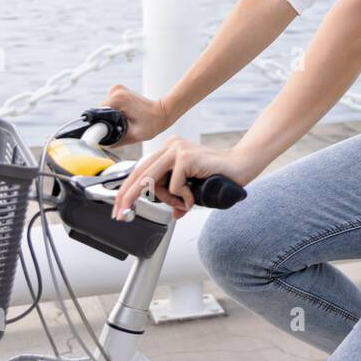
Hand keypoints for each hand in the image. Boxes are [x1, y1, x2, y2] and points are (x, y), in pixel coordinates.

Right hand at [99, 84, 171, 145]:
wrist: (163, 112)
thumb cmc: (153, 122)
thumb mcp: (134, 136)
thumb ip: (117, 141)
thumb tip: (102, 145)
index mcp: (118, 99)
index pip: (99, 113)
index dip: (101, 124)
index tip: (108, 131)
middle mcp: (117, 91)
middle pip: (102, 110)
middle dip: (107, 120)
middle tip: (120, 127)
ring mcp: (119, 89)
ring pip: (106, 107)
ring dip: (111, 116)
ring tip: (125, 122)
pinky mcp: (121, 91)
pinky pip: (111, 104)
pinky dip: (115, 111)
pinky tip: (126, 116)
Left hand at [110, 137, 256, 220]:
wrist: (242, 166)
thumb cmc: (218, 176)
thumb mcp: (190, 188)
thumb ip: (177, 196)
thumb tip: (172, 213)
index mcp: (168, 150)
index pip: (140, 170)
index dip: (126, 190)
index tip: (119, 207)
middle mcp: (170, 146)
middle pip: (139, 174)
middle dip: (127, 198)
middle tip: (120, 214)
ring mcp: (178, 149)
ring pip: (154, 182)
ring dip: (169, 199)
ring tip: (186, 202)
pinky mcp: (186, 157)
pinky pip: (174, 186)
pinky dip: (183, 197)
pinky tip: (195, 195)